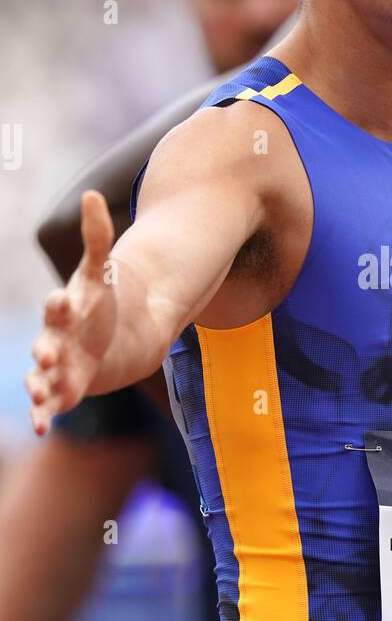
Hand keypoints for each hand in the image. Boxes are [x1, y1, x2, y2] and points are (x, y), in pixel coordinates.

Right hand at [25, 191, 116, 435]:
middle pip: (47, 343)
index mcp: (66, 309)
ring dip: (38, 385)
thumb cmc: (107, 302)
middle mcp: (56, 338)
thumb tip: (91, 193)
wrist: (123, 334)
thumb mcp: (104, 273)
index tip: (65, 301)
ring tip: (38, 392)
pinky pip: (50, 404)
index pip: (60, 305)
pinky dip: (44, 414)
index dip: (61, 304)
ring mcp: (60, 366)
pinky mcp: (67, 390)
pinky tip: (42, 427)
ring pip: (42, 377)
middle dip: (45, 349)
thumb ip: (97, 237)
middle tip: (47, 354)